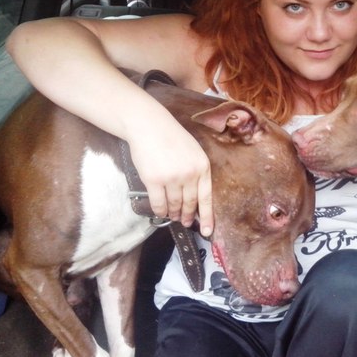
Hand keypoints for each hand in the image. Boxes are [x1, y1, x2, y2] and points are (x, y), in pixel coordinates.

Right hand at [128, 118, 212, 236]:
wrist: (149, 126)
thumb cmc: (171, 138)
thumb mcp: (194, 152)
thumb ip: (196, 172)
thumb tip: (195, 197)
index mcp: (202, 167)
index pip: (206, 198)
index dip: (207, 217)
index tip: (207, 231)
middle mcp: (189, 174)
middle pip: (189, 204)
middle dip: (187, 216)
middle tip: (184, 222)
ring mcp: (172, 178)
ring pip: (174, 205)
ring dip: (173, 214)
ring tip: (173, 216)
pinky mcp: (154, 180)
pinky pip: (158, 203)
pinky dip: (160, 210)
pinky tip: (161, 212)